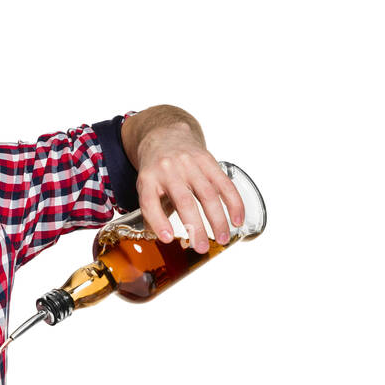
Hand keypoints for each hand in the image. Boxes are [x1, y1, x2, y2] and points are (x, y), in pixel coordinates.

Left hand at [124, 107, 245, 252]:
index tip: (167, 238)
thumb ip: (154, 211)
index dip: (158, 220)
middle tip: (201, 248)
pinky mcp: (208, 160)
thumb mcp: (146, 187)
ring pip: (207, 194)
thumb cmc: (156, 171)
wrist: (166, 136)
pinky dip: (233, 202)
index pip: (150, 201)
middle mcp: (168, 170)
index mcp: (148, 178)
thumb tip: (164, 240)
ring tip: (222, 239)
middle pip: (184, 201)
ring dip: (217, 219)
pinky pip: (224, 183)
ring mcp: (189, 164)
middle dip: (195, 227)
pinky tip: (237, 219)